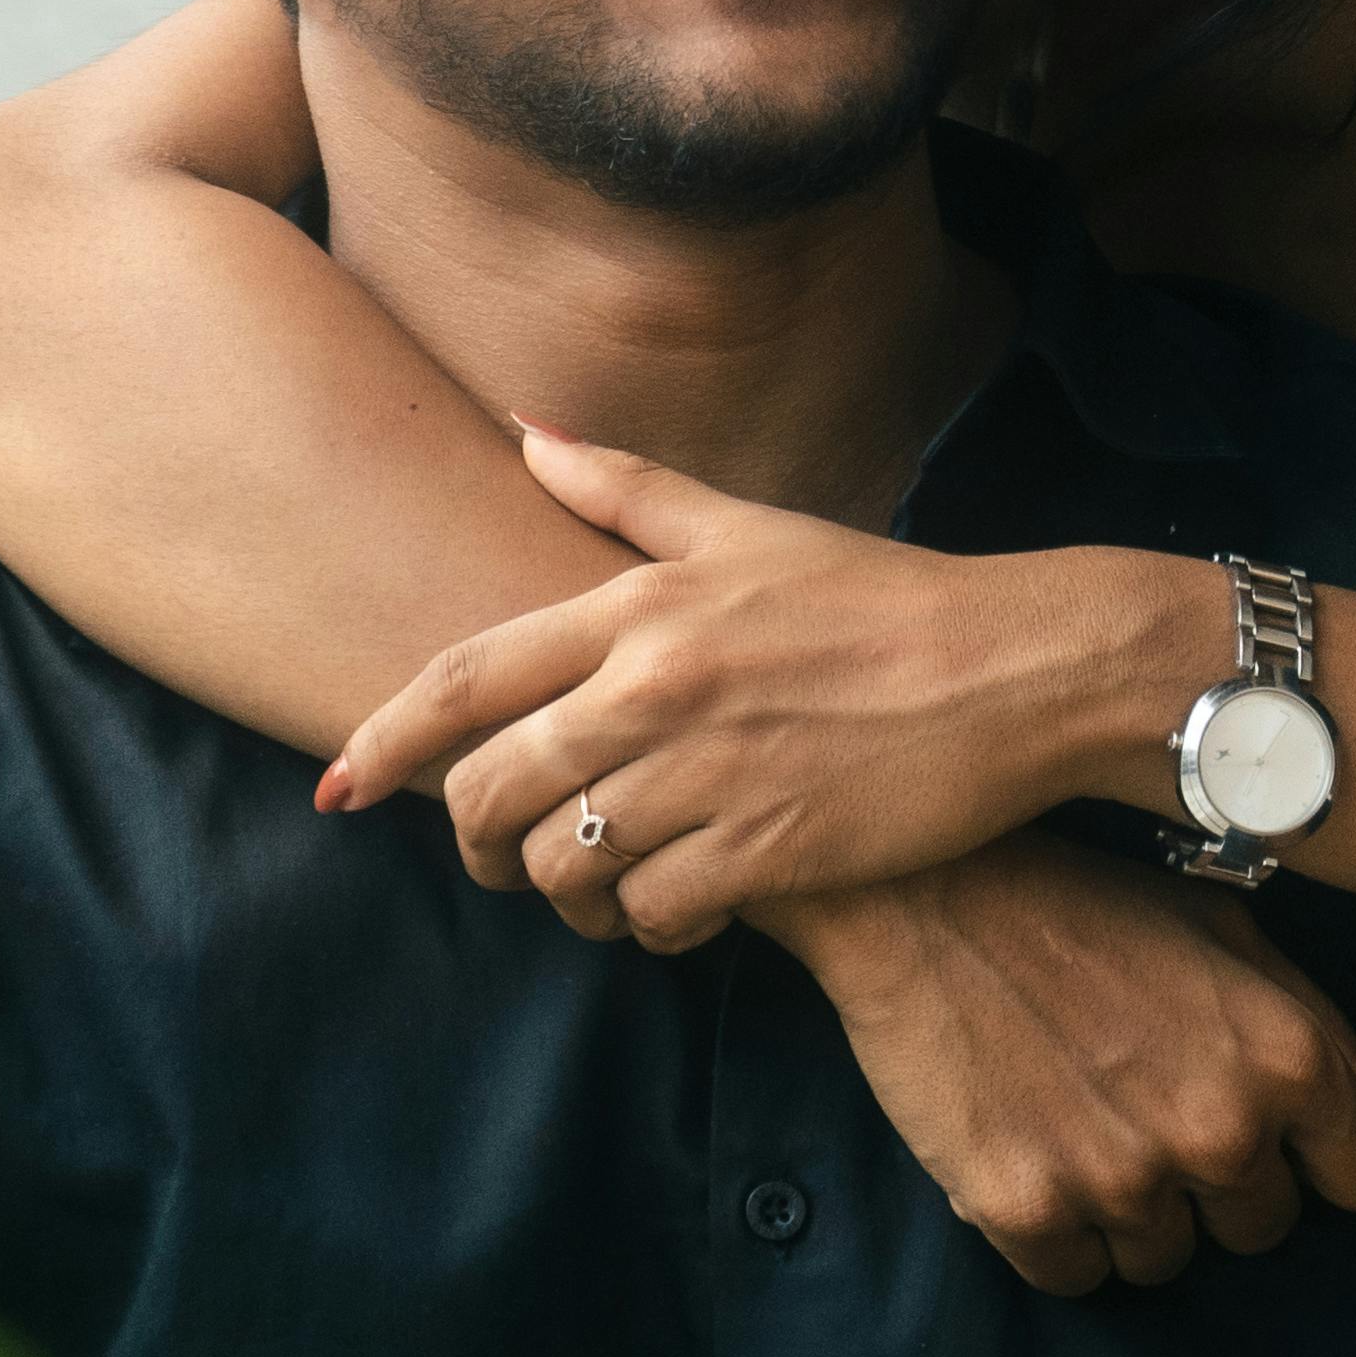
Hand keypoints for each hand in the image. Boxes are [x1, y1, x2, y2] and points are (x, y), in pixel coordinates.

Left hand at [318, 427, 1183, 950]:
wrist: (1017, 670)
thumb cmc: (883, 598)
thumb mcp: (750, 527)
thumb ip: (627, 489)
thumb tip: (528, 432)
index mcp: (641, 606)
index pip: (465, 680)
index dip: (385, 739)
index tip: (338, 787)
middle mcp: (658, 689)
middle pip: (494, 791)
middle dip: (476, 841)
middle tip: (503, 859)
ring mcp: (710, 773)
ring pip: (565, 866)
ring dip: (568, 894)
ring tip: (604, 886)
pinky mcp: (768, 850)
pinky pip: (652, 913)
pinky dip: (649, 925)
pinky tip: (683, 907)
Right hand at [753, 840, 1355, 1293]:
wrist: (926, 895)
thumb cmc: (1086, 903)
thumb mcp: (1224, 932)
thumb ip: (1317, 1022)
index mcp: (1286, 1056)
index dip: (1328, 1162)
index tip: (1286, 1146)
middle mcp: (1218, 1128)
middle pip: (1261, 1230)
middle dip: (1222, 1186)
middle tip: (1155, 1114)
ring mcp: (1119, 1177)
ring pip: (1165, 1260)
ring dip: (1135, 1213)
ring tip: (1085, 1124)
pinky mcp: (1023, 1208)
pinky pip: (1076, 1277)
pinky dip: (1059, 1236)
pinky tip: (1034, 1154)